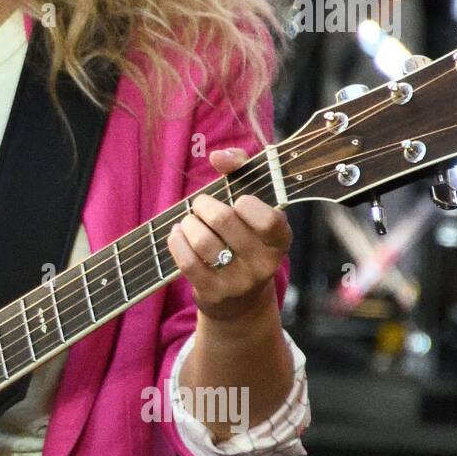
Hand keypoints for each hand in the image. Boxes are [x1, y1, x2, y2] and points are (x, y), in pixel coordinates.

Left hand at [165, 147, 291, 325]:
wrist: (239, 299)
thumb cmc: (244, 236)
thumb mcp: (252, 204)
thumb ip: (241, 169)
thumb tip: (218, 157)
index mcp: (280, 240)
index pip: (269, 220)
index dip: (248, 204)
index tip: (237, 200)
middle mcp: (264, 264)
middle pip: (224, 221)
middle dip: (204, 205)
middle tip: (201, 204)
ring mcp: (239, 282)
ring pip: (203, 242)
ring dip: (189, 223)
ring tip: (189, 221)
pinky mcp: (214, 293)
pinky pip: (188, 262)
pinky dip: (177, 241)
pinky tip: (178, 234)